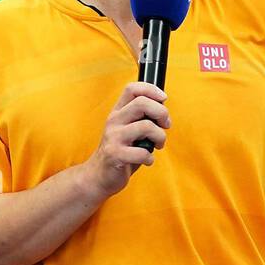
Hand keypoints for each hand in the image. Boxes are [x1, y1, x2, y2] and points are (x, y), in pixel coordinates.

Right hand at [83, 82, 169, 198]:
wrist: (99, 176)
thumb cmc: (120, 152)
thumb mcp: (128, 130)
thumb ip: (141, 118)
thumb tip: (163, 110)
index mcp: (118, 112)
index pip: (132, 89)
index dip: (151, 90)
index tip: (163, 99)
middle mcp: (114, 121)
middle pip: (142, 103)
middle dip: (162, 113)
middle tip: (166, 125)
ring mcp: (114, 137)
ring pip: (146, 126)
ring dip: (160, 137)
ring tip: (158, 145)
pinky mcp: (115, 155)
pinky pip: (142, 152)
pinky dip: (150, 158)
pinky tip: (146, 160)